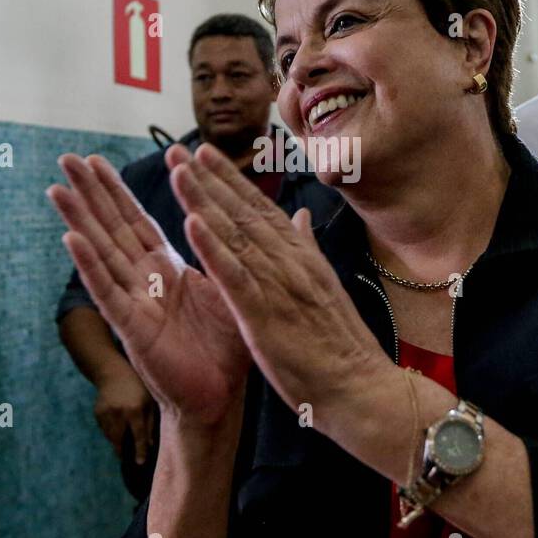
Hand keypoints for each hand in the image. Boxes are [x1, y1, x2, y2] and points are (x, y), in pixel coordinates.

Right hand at [47, 152, 250, 426]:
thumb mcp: (228, 288)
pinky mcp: (133, 329)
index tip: (97, 160)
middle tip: (66, 157)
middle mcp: (143, 281)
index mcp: (166, 269)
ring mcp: (134, 303)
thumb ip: (223, 253)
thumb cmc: (224, 348)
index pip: (137, 221)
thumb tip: (235, 219)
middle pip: (112, 228)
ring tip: (56, 189)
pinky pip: (108, 292)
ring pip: (102, 254)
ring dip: (79, 220)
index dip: (117, 191)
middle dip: (90, 193)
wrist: (220, 398)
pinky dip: (89, 265)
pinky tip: (70, 239)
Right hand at [93, 365, 156, 463]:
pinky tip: (115, 426)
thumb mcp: (149, 401)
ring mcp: (106, 414)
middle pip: (120, 441)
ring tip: (122, 442)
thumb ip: (150, 423)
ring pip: (111, 437)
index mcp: (135, 410)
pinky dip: (110, 432)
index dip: (140, 451)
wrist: (112, 372)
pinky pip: (104, 430)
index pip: (138, 436)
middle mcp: (119, 414)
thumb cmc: (137, 386)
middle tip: (127, 458)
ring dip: (117, 442)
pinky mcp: (97, 414)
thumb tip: (150, 444)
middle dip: (123, 451)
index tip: (140, 463)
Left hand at [167, 143, 388, 412]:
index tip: (205, 154)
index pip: (261, 209)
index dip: (231, 180)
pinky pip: (235, 276)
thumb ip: (308, 250)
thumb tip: (301, 218)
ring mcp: (278, 285)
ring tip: (178, 172)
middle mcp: (290, 262)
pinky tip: (191, 224)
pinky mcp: (266, 314)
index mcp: (301, 258)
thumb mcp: (324, 287)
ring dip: (204, 200)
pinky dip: (213, 249)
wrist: (360, 387)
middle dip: (209, 179)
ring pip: (236, 234)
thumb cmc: (339, 346)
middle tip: (177, 150)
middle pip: (243, 212)